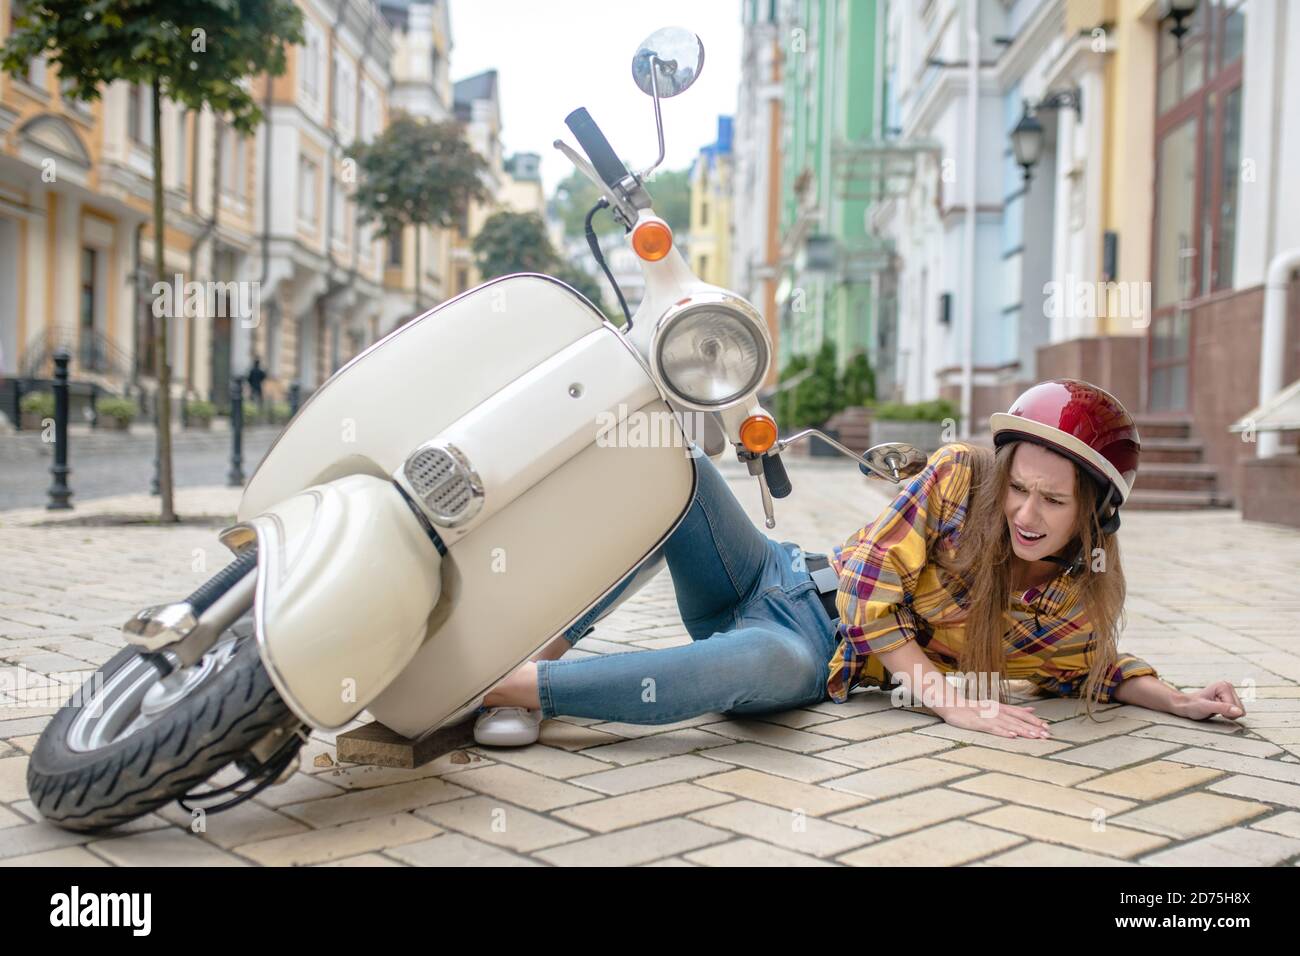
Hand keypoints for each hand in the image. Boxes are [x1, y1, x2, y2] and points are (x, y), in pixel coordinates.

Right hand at [936, 698, 1051, 738]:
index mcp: (1001, 707)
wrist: (952, 704)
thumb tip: (1033, 710)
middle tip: (1046, 735)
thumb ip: (1014, 709)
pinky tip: (1012, 736)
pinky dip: (1003, 732)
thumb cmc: (974, 708)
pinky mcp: (978, 723)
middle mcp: (996, 711)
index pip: (1020, 714)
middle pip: (1017, 720)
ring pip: (1007, 724)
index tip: (1047, 727)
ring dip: (1022, 731)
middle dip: (1032, 728)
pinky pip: (992, 728)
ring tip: (1034, 736)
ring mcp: (987, 716)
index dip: (1034, 720)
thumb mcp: (997, 706)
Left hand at [1173, 681, 1244, 720]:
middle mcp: (1228, 687)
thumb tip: (1239, 711)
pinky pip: (1237, 712)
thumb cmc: (1192, 706)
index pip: (1236, 707)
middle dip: (1228, 713)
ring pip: (1240, 711)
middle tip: (1213, 710)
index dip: (1225, 713)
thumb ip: (1222, 708)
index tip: (1211, 709)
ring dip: (1228, 714)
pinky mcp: (1230, 699)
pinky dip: (1228, 714)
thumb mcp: (1205, 708)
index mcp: (1224, 686)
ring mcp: (1230, 693)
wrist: (1185, 705)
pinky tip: (1218, 710)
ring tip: (1214, 709)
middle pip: (1240, 709)